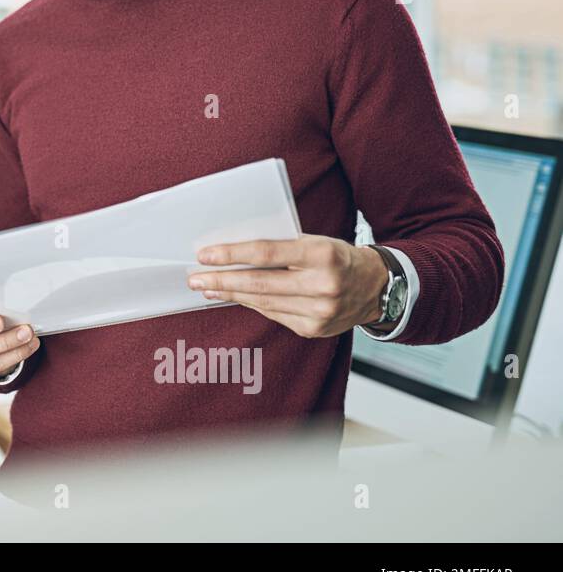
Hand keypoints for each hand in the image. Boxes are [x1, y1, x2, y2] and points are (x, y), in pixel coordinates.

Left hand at [186, 234, 389, 338]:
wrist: (376, 287)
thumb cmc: (336, 257)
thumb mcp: (314, 241)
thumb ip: (280, 247)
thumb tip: (232, 253)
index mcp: (323, 254)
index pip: (267, 253)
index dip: (232, 254)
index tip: (205, 255)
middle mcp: (323, 285)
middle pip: (259, 283)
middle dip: (221, 280)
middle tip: (195, 278)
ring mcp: (320, 312)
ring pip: (262, 302)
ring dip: (230, 294)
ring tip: (207, 287)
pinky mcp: (314, 330)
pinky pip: (273, 314)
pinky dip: (252, 304)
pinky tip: (234, 297)